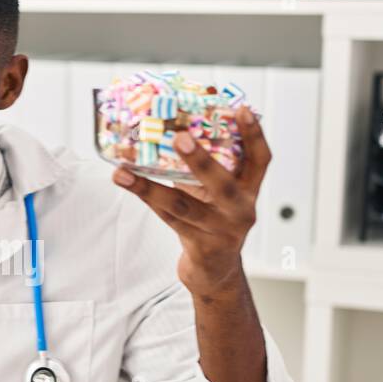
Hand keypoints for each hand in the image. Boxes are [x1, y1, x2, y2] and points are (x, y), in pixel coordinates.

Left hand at [112, 105, 271, 296]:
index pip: (259, 159)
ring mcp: (221, 232)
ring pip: (182, 206)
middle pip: (222, 183)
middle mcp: (240, 210)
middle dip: (200, 159)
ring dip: (149, 187)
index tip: (242, 109)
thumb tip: (173, 124)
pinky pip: (169, 219)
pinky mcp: (201, 247)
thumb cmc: (212, 220)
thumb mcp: (216, 192)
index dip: (253, 134)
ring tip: (122, 172)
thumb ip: (205, 165)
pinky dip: (148, 200)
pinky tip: (129, 185)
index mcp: (248, 190)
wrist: (215, 271)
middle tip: (180, 137)